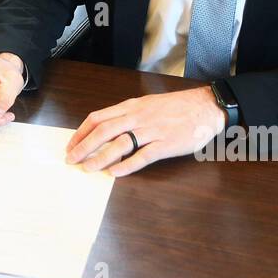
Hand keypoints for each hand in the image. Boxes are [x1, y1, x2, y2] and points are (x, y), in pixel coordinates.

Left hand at [65, 87, 224, 175]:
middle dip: (84, 147)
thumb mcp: (147, 104)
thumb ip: (128, 115)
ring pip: (119, 144)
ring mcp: (152, 130)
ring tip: (88, 168)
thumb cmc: (177, 107)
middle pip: (104, 131)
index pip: (98, 118)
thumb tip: (106, 128)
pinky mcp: (166, 144)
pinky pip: (142, 156)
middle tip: (71, 159)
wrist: (205, 107)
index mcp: (132, 106)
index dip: (81, 132)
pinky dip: (127, 165)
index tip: (71, 145)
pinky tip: (115, 172)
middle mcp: (138, 117)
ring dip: (100, 157)